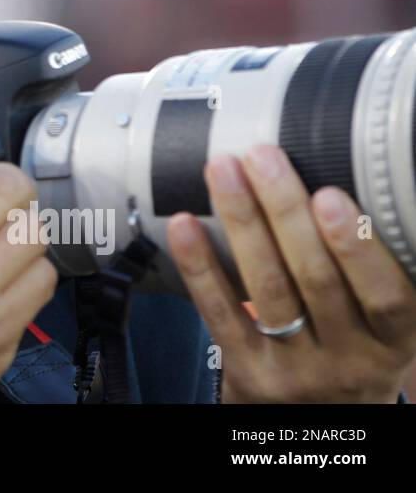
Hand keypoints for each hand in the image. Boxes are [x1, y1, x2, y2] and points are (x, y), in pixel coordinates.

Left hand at [167, 144, 415, 402]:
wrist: (317, 423)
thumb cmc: (352, 351)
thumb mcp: (382, 326)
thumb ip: (368, 274)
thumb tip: (340, 178)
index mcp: (394, 341)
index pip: (386, 296)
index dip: (358, 247)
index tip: (332, 194)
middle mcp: (350, 359)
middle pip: (316, 279)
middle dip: (285, 211)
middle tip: (263, 156)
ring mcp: (295, 368)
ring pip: (267, 288)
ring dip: (242, 222)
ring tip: (224, 170)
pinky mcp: (246, 371)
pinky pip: (221, 312)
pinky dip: (200, 265)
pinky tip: (185, 224)